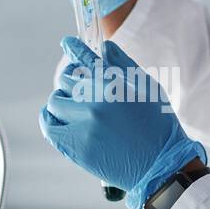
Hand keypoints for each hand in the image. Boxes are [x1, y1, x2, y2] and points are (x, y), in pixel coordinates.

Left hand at [40, 37, 205, 208]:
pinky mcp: (76, 146)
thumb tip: (103, 46)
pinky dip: (49, 119)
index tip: (67, 42)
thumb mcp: (147, 88)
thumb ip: (123, 65)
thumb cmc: (158, 125)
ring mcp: (84, 124)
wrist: (160, 166)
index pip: (85, 58)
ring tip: (73, 109)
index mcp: (114, 84)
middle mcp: (96, 100)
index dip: (74, 48)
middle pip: (66, 80)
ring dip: (62, 102)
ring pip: (55, 102)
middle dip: (72, 83)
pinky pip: (49, 126)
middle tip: (80, 91)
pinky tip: (56, 118)